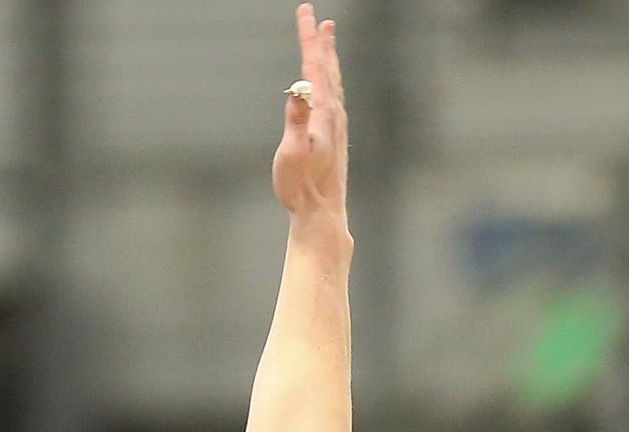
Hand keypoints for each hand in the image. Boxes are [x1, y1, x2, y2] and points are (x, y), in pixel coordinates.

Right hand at [272, 4, 346, 220]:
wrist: (322, 214)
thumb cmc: (301, 187)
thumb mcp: (291, 153)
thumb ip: (296, 120)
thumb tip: (298, 90)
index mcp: (322, 112)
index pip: (314, 66)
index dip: (309, 38)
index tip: (306, 13)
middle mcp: (333, 115)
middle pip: (328, 70)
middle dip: (321, 42)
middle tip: (320, 18)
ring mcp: (336, 126)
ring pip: (333, 83)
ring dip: (329, 60)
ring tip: (327, 43)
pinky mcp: (334, 137)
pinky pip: (333, 98)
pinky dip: (330, 81)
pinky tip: (328, 87)